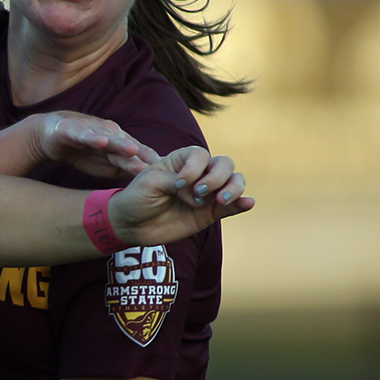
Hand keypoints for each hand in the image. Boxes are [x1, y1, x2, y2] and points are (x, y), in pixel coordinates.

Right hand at [25, 111, 156, 178]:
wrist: (53, 135)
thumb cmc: (84, 150)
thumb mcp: (107, 163)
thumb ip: (126, 168)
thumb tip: (150, 182)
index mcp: (121, 143)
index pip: (140, 155)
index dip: (153, 164)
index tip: (168, 173)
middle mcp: (111, 134)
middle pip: (128, 147)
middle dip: (141, 156)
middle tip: (157, 166)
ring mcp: (93, 131)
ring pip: (109, 138)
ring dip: (120, 144)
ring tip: (132, 151)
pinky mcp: (74, 130)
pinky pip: (85, 135)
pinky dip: (93, 138)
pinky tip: (101, 142)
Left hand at [107, 146, 252, 246]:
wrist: (131, 224)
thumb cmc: (137, 197)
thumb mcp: (151, 183)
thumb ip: (177, 183)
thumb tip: (201, 197)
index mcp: (182, 161)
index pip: (200, 155)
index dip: (194, 168)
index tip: (177, 184)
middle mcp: (198, 174)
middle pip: (224, 164)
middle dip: (217, 177)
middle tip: (199, 193)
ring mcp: (207, 194)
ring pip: (233, 182)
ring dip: (233, 188)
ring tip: (221, 200)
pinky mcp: (210, 213)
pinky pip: (232, 207)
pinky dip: (242, 204)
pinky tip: (248, 203)